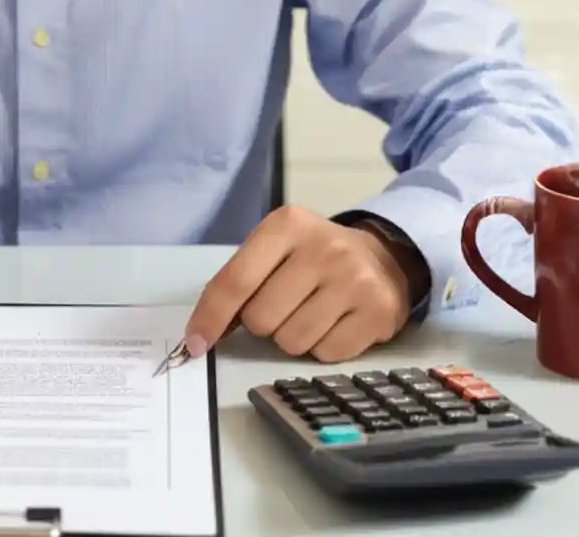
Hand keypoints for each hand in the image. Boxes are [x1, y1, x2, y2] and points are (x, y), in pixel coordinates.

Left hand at [185, 205, 419, 362]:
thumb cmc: (313, 257)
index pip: (235, 281)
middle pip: (261, 319)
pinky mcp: (379, 311)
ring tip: (311, 312)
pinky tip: (335, 323)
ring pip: (291, 342)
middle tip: (284, 305)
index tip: (195, 343)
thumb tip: (202, 333)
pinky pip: (326, 354)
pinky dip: (322, 348)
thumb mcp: (274, 249)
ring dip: (292, 338)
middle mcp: (324, 248)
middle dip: (263, 323)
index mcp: (287, 224)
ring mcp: (356, 279)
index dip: (210, 317)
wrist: (383, 257)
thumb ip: (238, 282)